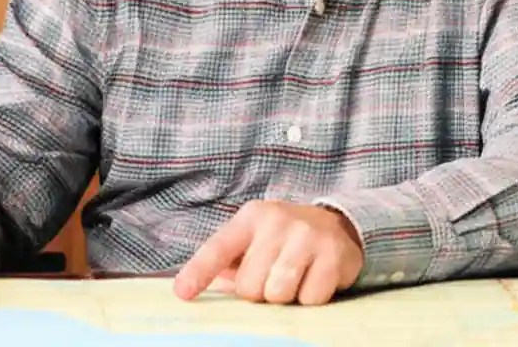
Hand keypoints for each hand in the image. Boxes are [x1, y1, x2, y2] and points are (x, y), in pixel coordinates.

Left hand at [173, 200, 363, 305]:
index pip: (218, 248)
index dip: (199, 272)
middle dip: (258, 292)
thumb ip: (225, 263)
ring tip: (293, 278)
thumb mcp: (252, 240)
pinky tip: (314, 278)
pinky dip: (310, 298)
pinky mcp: (334, 255)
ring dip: (284, 296)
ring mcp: (308, 236)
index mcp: (250, 218)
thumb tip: (193, 290)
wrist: (335, 223)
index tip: (183, 293)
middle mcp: (278, 221)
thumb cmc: (282, 239)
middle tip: (272, 276)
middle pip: (250, 286)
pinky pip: (310, 299)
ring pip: (279, 293)